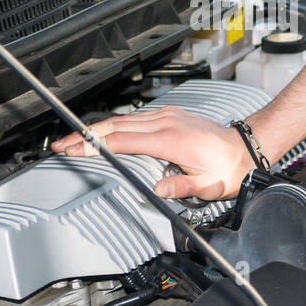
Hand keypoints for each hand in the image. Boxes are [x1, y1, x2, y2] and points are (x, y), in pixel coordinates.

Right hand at [49, 105, 254, 199]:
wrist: (244, 149)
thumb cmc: (228, 167)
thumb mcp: (208, 184)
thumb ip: (182, 186)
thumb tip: (160, 190)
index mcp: (169, 139)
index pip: (122, 141)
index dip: (95, 146)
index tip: (74, 151)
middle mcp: (165, 123)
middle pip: (114, 127)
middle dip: (84, 135)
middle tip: (61, 145)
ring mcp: (166, 116)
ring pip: (122, 120)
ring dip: (96, 129)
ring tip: (74, 139)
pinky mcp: (168, 115)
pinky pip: (134, 119)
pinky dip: (113, 125)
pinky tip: (103, 132)